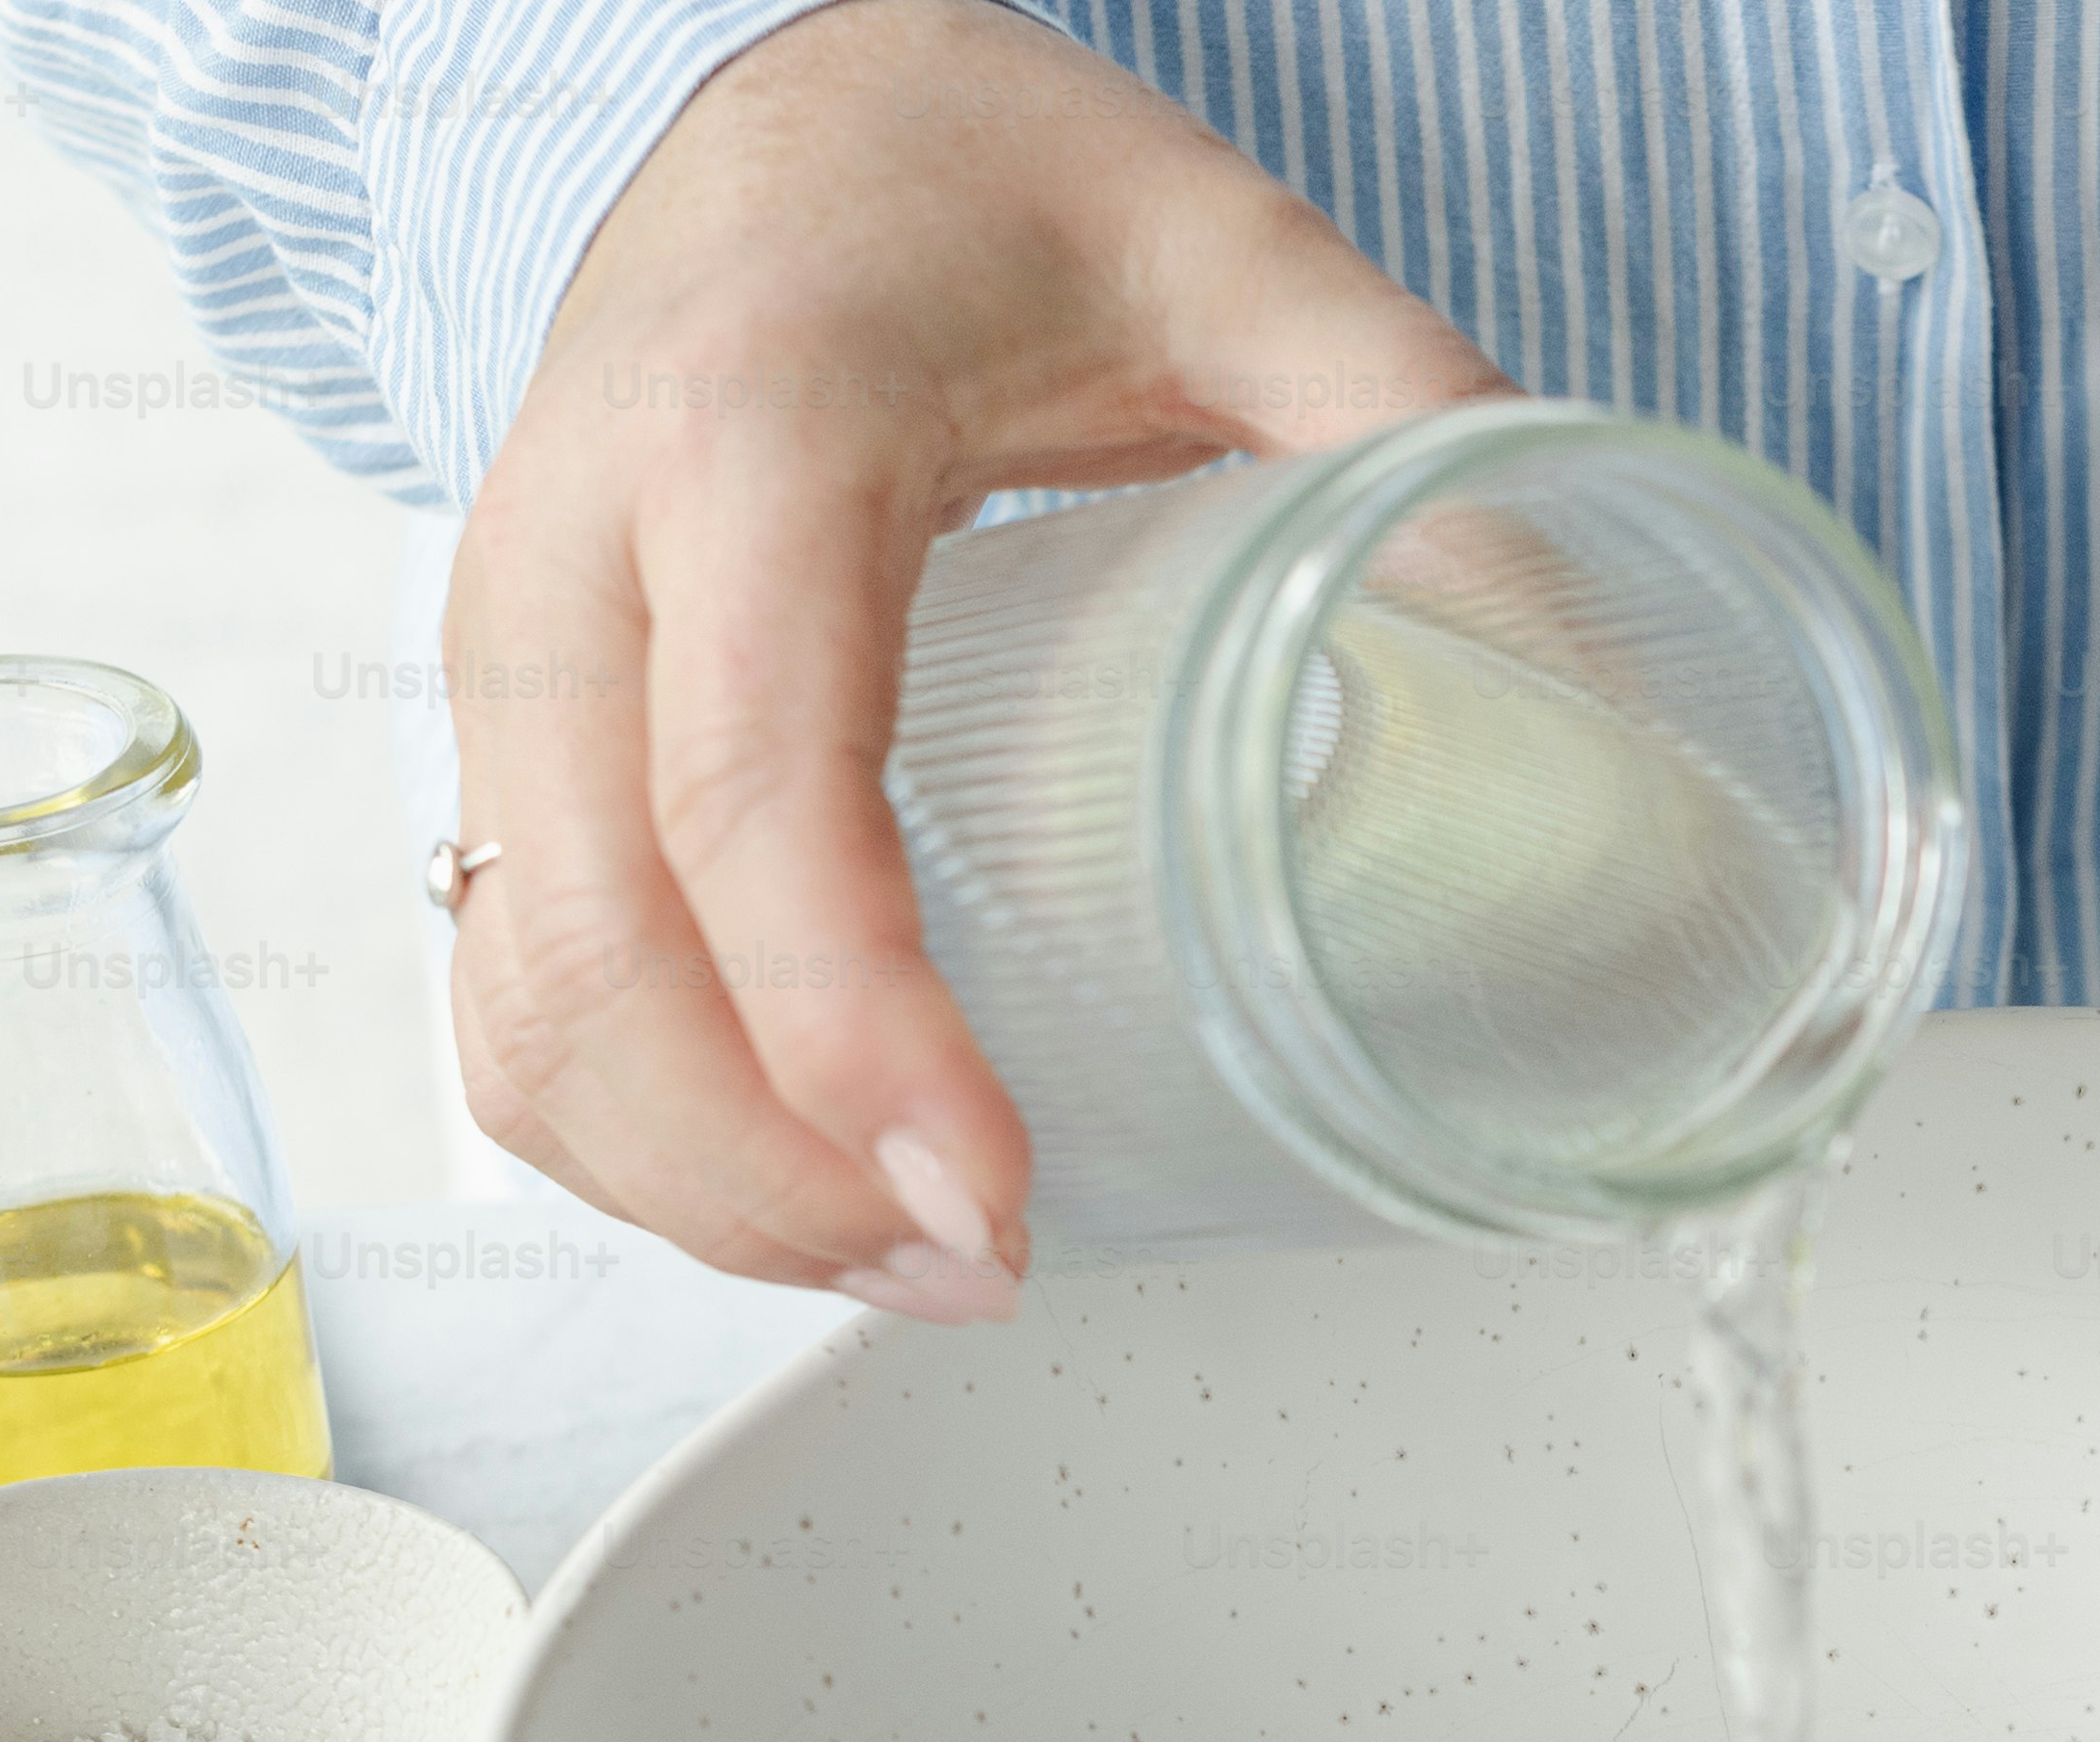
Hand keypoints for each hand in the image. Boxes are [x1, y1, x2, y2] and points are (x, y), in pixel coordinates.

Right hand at [442, 0, 1509, 1312]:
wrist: (756, 93)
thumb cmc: (961, 175)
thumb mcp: (1226, 246)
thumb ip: (1410, 426)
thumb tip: (1597, 695)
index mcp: (748, 430)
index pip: (747, 786)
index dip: (848, 1030)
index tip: (980, 1190)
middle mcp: (569, 554)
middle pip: (596, 952)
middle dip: (774, 1176)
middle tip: (985, 1266)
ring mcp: (502, 663)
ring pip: (523, 1009)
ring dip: (696, 1192)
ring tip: (912, 1265)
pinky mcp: (502, 743)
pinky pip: (506, 996)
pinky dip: (627, 1142)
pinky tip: (789, 1200)